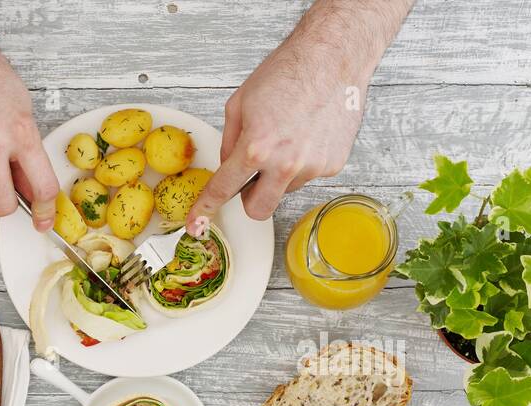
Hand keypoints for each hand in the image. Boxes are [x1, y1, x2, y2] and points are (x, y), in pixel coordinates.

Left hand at [186, 37, 363, 232]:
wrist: (334, 55)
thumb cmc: (288, 72)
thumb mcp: (239, 104)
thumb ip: (228, 143)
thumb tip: (227, 167)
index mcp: (256, 148)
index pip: (223, 190)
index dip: (205, 209)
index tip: (196, 224)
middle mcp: (286, 164)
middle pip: (258, 210)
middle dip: (250, 197)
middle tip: (252, 174)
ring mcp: (313, 166)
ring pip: (284, 189)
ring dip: (280, 174)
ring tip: (288, 137)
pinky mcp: (334, 164)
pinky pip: (309, 175)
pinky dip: (304, 162)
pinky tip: (307, 134)